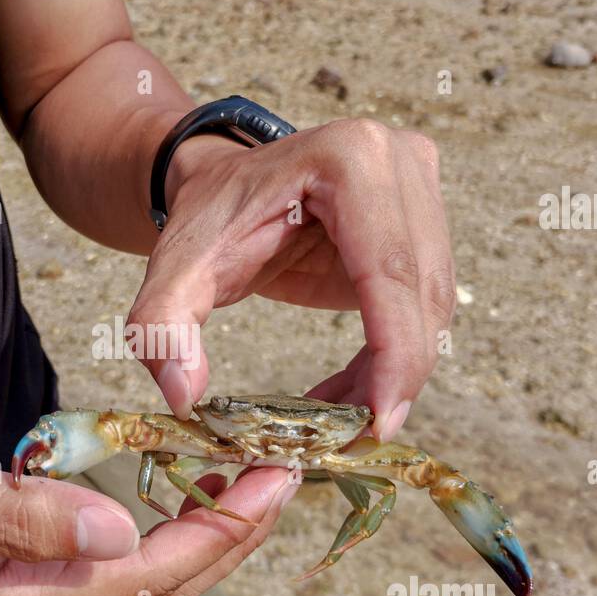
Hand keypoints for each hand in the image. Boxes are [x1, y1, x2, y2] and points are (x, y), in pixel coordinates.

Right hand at [0, 414, 295, 595]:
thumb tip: (116, 527)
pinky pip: (125, 571)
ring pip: (150, 585)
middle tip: (285, 474)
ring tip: (256, 483)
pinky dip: (172, 534)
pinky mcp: (38, 587)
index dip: (212, 533)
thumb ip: (13, 512)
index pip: (140, 579)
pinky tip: (194, 497)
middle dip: (231, 536)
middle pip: (161, 591)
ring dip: (210, 537)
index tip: (267, 483)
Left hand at [129, 119, 453, 442]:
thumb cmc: (208, 217)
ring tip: (343, 417)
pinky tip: (354, 391)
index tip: (379, 423)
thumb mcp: (176, 268)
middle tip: (359, 436)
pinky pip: (425, 300)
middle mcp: (398, 159)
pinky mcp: (427, 213)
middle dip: (398, 374)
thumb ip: (163, 326)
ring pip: (433, 301)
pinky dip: (394, 354)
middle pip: (422, 290)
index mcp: (348, 158)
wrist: (224, 183)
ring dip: (397, 370)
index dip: (395, 353)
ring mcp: (421, 183)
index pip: (389, 271)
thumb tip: (184, 394)